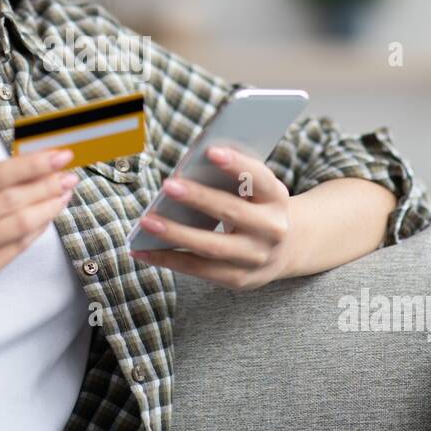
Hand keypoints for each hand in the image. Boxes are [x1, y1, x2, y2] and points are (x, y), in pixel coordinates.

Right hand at [0, 148, 79, 320]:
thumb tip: (30, 167)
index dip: (30, 164)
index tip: (58, 154)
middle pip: (8, 199)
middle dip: (45, 183)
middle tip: (69, 173)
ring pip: (17, 224)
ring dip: (47, 206)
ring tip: (65, 192)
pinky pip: (15, 248)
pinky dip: (37, 229)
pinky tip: (49, 216)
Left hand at [130, 146, 295, 289]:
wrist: (287, 248)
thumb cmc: (256, 206)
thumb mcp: (255, 189)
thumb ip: (230, 178)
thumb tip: (186, 169)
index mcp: (276, 197)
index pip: (259, 178)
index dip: (237, 165)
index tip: (211, 151)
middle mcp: (272, 229)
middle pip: (232, 212)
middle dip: (199, 198)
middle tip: (167, 186)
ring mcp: (256, 257)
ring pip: (212, 247)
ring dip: (176, 234)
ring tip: (146, 222)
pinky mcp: (239, 279)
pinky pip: (199, 270)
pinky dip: (169, 259)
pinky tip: (143, 251)